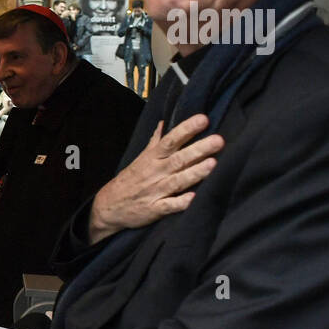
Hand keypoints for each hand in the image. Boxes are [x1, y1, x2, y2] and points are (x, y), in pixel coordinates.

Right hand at [88, 114, 223, 244]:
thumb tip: (164, 123)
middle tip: (219, 140)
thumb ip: (155, 142)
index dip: (187, 129)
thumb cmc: (129, 180)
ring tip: (213, 163)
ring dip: (195, 173)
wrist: (109, 206)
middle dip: (199, 149)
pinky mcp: (154, 209)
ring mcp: (155, 191)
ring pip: (178, 181)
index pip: (171, 140)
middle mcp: (155, 172)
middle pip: (179, 158)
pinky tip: (194, 197)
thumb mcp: (140, 159)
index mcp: (152, 158)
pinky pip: (169, 206)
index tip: (203, 119)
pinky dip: (181, 202)